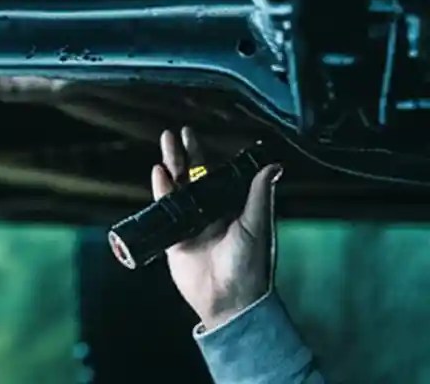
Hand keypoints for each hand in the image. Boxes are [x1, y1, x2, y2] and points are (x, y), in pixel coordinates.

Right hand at [153, 127, 282, 330]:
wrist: (229, 299)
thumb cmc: (250, 265)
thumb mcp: (257, 226)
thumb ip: (259, 195)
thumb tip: (274, 166)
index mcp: (230, 207)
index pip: (215, 174)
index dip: (204, 154)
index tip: (194, 135)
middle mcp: (209, 212)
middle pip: (192, 177)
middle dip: (183, 155)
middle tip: (173, 134)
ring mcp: (190, 223)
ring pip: (176, 189)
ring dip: (170, 168)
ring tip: (164, 147)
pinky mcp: (175, 237)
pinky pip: (164, 211)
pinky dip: (161, 192)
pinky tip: (158, 175)